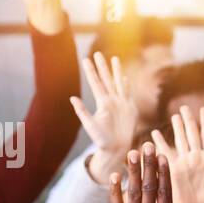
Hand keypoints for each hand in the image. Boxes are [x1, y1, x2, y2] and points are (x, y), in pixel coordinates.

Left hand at [73, 52, 136, 184]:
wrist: (116, 149)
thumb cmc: (102, 140)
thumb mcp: (91, 126)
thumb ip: (83, 112)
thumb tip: (72, 98)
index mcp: (103, 103)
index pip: (96, 83)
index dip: (91, 71)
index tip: (86, 59)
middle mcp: (111, 101)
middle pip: (106, 80)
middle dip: (102, 67)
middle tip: (97, 53)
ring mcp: (121, 104)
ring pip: (118, 83)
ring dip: (116, 71)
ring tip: (114, 59)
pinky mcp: (130, 109)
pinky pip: (128, 94)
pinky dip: (126, 85)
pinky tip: (124, 78)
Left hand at [110, 145, 203, 202]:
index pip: (165, 195)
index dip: (164, 174)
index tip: (164, 157)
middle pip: (148, 189)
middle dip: (148, 166)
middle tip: (147, 147)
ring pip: (132, 195)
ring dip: (132, 173)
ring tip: (132, 154)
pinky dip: (115, 192)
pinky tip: (116, 176)